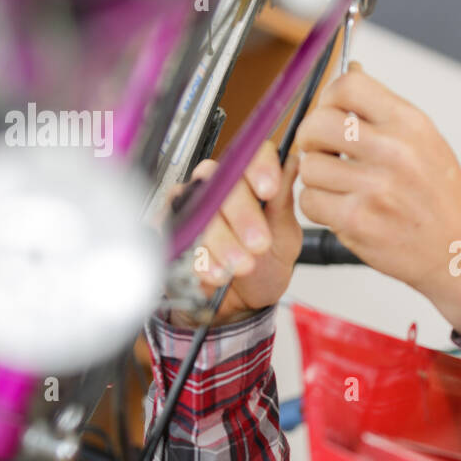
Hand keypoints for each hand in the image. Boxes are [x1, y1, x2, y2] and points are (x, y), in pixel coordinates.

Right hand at [167, 139, 302, 326]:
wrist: (239, 305)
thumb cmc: (264, 266)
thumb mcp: (285, 238)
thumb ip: (284, 204)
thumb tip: (292, 163)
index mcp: (251, 182)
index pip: (252, 155)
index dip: (260, 167)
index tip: (269, 189)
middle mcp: (218, 187)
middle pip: (224, 181)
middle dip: (243, 215)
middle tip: (258, 244)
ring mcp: (190, 205)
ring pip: (200, 208)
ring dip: (222, 241)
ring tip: (240, 267)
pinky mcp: (168, 229)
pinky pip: (177, 232)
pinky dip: (198, 255)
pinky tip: (214, 272)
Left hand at [294, 63, 460, 332]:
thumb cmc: (445, 201)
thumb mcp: (428, 142)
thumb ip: (385, 112)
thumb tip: (350, 70)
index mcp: (411, 124)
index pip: (348, 85)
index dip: (328, 98)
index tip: (329, 113)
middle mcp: (394, 151)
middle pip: (317, 123)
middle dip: (311, 138)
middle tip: (322, 151)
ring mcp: (374, 188)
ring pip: (309, 165)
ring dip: (316, 177)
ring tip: (340, 186)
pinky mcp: (358, 221)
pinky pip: (310, 201)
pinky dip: (319, 206)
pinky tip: (341, 208)